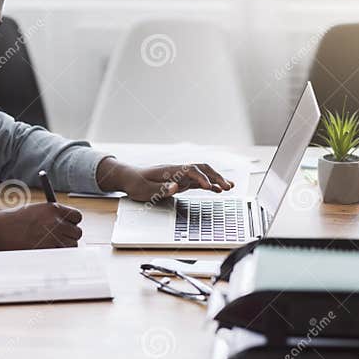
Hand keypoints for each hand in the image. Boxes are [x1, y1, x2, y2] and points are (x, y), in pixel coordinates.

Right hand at [0, 202, 82, 251]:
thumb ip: (53, 218)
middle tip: (59, 241)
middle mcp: (56, 221)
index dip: (73, 223)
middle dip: (70, 237)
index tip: (68, 227)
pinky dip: (56, 256)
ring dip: (64, 248)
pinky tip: (44, 252)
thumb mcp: (36, 212)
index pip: (77, 216)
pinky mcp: (48, 250)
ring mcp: (52, 237)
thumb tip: (70, 229)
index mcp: (53, 208)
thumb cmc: (15, 222)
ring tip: (48, 247)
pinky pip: (61, 256)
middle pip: (77, 233)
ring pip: (72, 246)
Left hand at [96, 157, 234, 201]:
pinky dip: (209, 184)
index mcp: (170, 170)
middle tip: (227, 186)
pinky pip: (197, 181)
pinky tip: (217, 190)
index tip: (209, 187)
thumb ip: (162, 188)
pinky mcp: (180, 181)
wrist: (129, 177)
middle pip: (201, 169)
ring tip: (229, 186)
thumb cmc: (136, 183)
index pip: (191, 170)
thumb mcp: (145, 189)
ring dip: (216, 179)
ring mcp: (180, 175)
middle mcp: (177, 170)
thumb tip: (177, 186)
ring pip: (202, 174)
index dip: (201, 178)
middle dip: (215, 176)